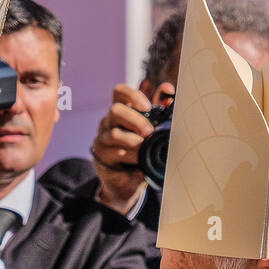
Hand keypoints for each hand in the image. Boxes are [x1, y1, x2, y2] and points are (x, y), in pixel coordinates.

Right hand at [91, 83, 164, 213]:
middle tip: (150, 132)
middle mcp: (109, 121)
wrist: (128, 179)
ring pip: (114, 133)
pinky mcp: (101, 155)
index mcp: (122, 110)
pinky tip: (137, 160)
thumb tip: (167, 89)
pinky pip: (113, 152)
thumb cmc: (140, 149)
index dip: (132, 95)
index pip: (119, 91)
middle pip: (116, 110)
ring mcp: (103, 138)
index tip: (147, 106)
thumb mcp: (151, 128)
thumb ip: (159, 108)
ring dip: (133, 140)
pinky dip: (128, 155)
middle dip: (136, 120)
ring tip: (144, 146)